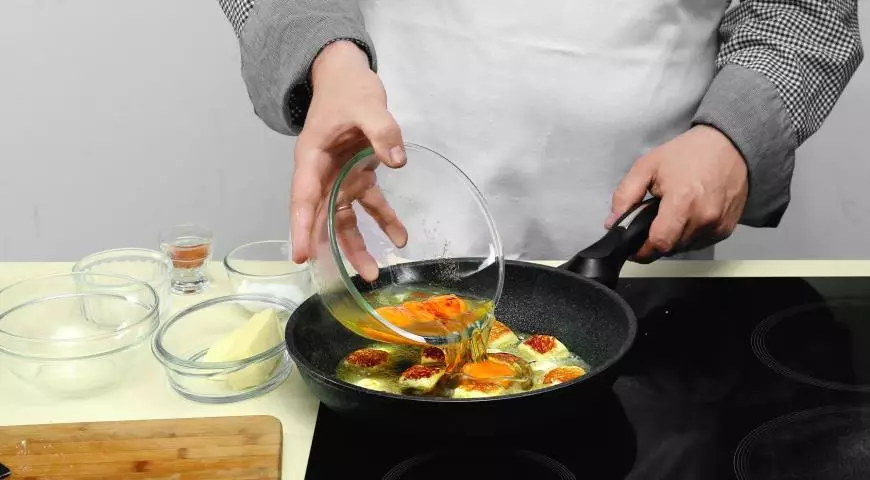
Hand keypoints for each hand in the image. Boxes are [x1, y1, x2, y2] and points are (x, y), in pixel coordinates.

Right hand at [291, 41, 407, 279]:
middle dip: (331, 250)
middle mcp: (321, 175)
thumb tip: (397, 162)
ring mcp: (339, 178)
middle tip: (345, 279)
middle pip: (322, 219)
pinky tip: (400, 237)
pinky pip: (369, 205)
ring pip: (343, 220)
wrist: (346, 76)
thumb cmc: (348, 89)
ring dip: (357, 246)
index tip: (300, 256)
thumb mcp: (367, 104)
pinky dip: (383, 221)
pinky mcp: (357, 176)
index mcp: (312, 159)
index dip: (301, 228)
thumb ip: (382, 131)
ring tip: (373, 274)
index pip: (303, 199)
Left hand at [606, 125, 748, 261]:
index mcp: (682, 202)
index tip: (633, 246)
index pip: (659, 243)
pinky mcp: (727, 229)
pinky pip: (701, 243)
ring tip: (671, 216)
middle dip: (656, 241)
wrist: (728, 146)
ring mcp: (718, 225)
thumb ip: (625, 195)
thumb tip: (613, 223)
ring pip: (685, 247)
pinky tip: (687, 217)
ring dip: (673, 239)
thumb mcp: (647, 166)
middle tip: (652, 222)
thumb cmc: (687, 153)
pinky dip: (689, 236)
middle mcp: (703, 218)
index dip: (642, 249)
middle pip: (670, 248)